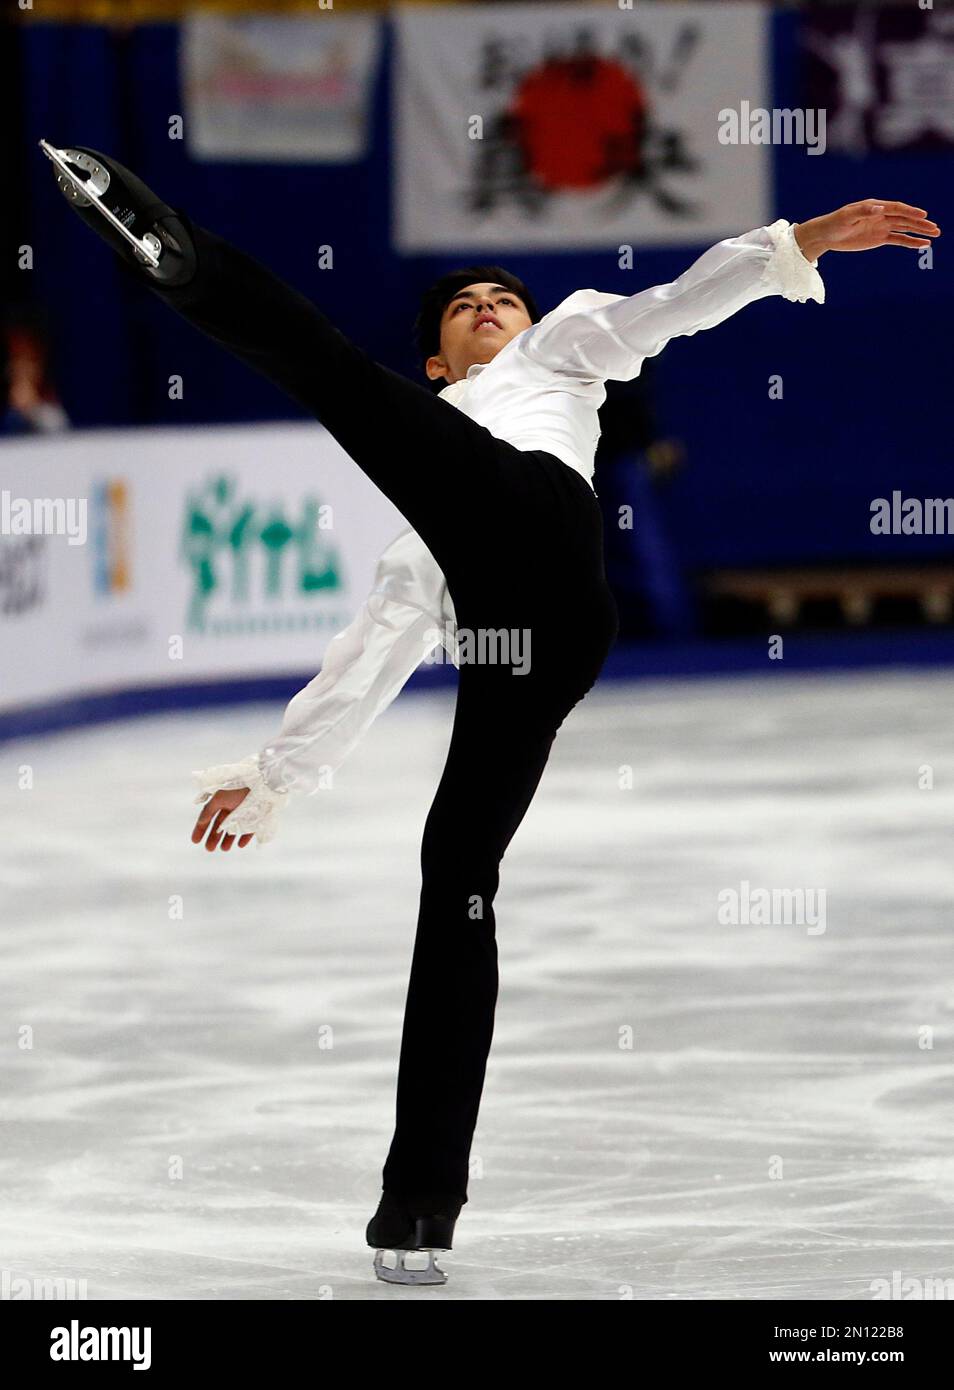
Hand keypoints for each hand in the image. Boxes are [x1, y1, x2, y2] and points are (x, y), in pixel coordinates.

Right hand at [191, 787, 253, 851]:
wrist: (261, 782)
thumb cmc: (238, 787)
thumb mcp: (218, 798)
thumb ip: (208, 810)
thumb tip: (200, 822)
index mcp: (221, 801)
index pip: (208, 818)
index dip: (200, 829)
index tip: (195, 841)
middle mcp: (231, 808)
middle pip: (220, 826)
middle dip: (213, 838)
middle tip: (209, 849)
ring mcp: (243, 813)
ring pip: (234, 829)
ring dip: (228, 840)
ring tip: (224, 849)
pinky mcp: (256, 818)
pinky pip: (250, 830)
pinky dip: (245, 837)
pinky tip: (239, 845)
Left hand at [794, 200, 939, 259]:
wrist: (827, 235)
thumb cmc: (835, 223)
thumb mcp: (847, 217)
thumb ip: (863, 212)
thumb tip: (880, 209)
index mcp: (875, 206)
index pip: (897, 208)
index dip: (910, 211)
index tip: (923, 215)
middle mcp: (882, 214)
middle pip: (905, 218)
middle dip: (920, 223)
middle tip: (935, 228)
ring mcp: (882, 226)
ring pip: (905, 228)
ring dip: (919, 232)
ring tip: (935, 235)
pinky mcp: (880, 238)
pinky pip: (898, 240)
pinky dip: (910, 242)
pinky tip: (921, 245)